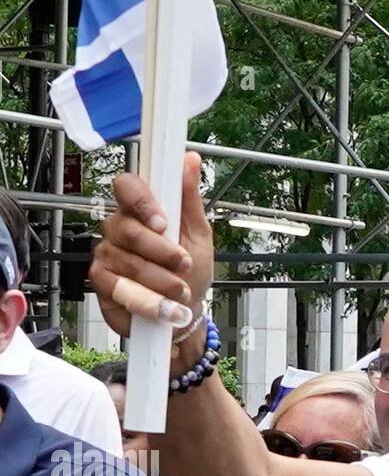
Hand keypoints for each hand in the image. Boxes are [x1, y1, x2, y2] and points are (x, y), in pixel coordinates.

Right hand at [89, 151, 212, 342]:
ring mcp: (107, 254)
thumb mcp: (199, 236)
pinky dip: (149, 301)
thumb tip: (191, 159)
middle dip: (162, 251)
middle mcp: (119, 229)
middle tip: (184, 265)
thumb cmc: (189, 274)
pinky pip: (121, 288)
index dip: (141, 201)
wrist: (184, 317)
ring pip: (128, 261)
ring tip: (181, 293)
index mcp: (140, 211)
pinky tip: (166, 309)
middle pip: (128, 228)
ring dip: (162, 281)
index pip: (126, 186)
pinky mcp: (102, 282)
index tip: (162, 222)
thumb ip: (190, 199)